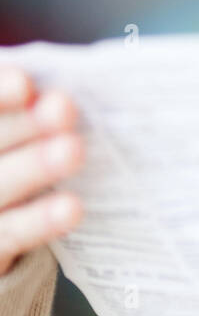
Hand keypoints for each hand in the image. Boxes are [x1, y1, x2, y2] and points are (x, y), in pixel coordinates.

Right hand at [0, 66, 84, 275]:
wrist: (5, 224)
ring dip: (36, 166)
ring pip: (2, 185)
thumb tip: (74, 97)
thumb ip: (38, 113)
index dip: (0, 94)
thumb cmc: (23, 159)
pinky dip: (41, 220)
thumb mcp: (26, 137)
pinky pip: (12, 232)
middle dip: (26, 124)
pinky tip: (73, 208)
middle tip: (63, 108)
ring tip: (73, 150)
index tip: (25, 84)